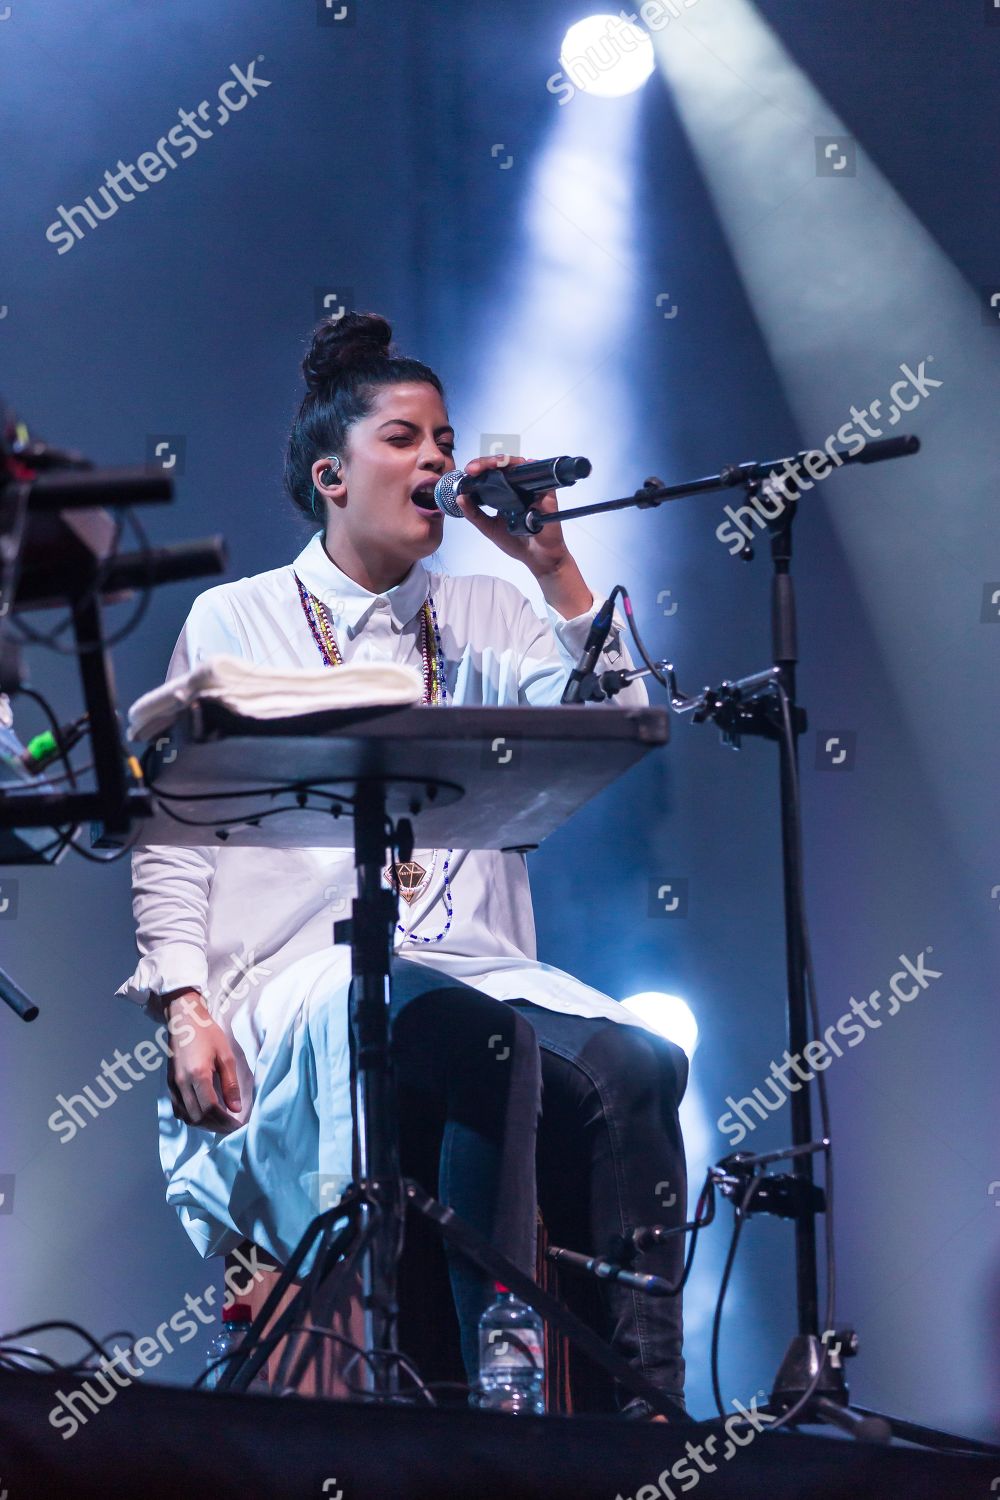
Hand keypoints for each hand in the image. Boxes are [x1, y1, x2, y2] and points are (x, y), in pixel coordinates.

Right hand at [164, 989, 242, 1132]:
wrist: (184, 1020)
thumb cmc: (208, 1034)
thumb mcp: (226, 1055)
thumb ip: (230, 1084)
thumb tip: (236, 1108)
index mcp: (198, 1075)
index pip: (211, 1109)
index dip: (225, 1121)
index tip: (237, 1124)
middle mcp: (182, 1083)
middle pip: (198, 1117)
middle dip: (216, 1126)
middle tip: (231, 1126)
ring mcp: (173, 1084)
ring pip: (187, 1116)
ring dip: (203, 1124)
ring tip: (220, 1122)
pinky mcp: (169, 1083)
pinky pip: (178, 1109)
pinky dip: (191, 1117)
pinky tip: (204, 1113)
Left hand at [456, 453, 572, 579]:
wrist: (537, 557)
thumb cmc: (516, 543)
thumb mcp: (489, 528)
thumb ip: (474, 514)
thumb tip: (459, 498)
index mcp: (502, 493)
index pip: (490, 474)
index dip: (478, 469)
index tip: (468, 472)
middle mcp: (516, 487)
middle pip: (502, 465)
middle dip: (486, 462)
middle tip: (474, 469)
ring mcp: (531, 487)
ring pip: (518, 464)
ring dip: (504, 461)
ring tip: (491, 465)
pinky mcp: (546, 491)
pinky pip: (539, 474)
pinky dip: (529, 467)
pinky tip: (518, 468)